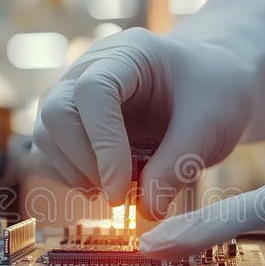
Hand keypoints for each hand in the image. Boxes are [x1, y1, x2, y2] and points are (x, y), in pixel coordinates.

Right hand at [33, 27, 253, 217]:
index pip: (92, 92)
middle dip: (86, 163)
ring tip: (123, 190)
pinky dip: (72, 179)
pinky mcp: (72, 124)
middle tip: (124, 194)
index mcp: (128, 54)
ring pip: (46, 137)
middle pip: (56, 113)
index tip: (122, 188)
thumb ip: (178, 167)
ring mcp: (75, 96)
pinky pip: (50, 154)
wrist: (216, 85)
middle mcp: (90, 69)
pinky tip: (107, 186)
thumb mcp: (211, 126)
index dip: (102, 144)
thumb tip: (145, 211)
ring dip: (77, 175)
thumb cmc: (217, 92)